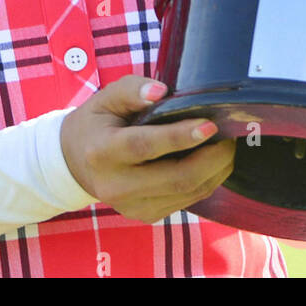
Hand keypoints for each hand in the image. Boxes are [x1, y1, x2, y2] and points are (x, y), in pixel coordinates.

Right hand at [60, 77, 234, 223]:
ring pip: (187, 193)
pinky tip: (211, 162)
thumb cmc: (97, 123)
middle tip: (230, 136)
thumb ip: (132, 89)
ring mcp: (132, 206)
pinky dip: (206, 182)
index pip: (145, 146)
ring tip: (226, 146)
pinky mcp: (146, 215)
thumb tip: (162, 91)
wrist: (75, 162)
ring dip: (215, 171)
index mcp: (103, 151)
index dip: (180, 137)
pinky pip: (186, 201)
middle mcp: (116, 185)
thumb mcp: (106, 98)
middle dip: (211, 158)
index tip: (210, 124)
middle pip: (175, 178)